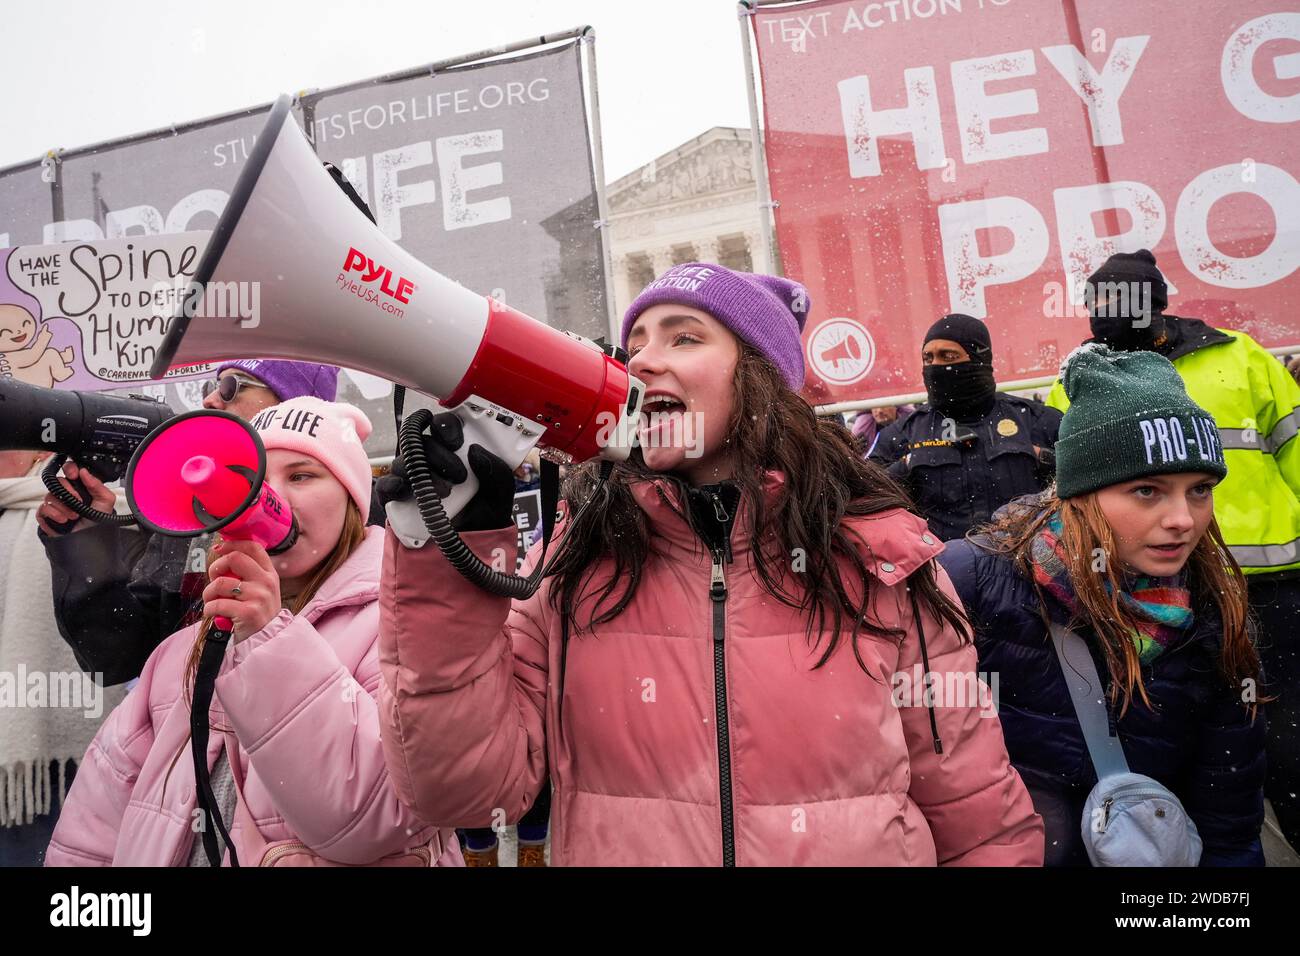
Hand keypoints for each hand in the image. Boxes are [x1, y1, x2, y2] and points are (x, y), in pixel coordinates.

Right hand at [35, 461, 115, 535]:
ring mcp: (55, 503)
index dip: (70, 469)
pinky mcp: (46, 514)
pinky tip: (63, 519)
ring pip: (50, 495)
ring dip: (64, 506)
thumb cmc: (97, 521)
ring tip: (74, 515)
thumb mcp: (105, 502)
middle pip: (58, 481)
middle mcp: (66, 493)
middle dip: (68, 490)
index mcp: (80, 487)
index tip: (74, 475)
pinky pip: (43, 508)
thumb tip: (84, 472)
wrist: (89, 540)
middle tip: (78, 500)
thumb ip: (97, 485)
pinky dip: (54, 514)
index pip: (70, 470)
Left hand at [202, 538, 281, 642]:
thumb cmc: (258, 614)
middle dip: (217, 567)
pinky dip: (209, 609)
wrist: (267, 641)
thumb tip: (224, 555)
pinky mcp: (248, 613)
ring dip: (208, 593)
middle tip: (214, 580)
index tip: (219, 549)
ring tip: (212, 601)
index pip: (253, 547)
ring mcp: (259, 597)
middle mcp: (267, 582)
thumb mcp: (261, 590)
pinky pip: (217, 604)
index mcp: (270, 574)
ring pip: (220, 583)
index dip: (233, 544)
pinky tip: (214, 614)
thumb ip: (248, 574)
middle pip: (235, 558)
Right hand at [375, 411, 514, 532]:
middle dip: (439, 455)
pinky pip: (384, 486)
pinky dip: (390, 485)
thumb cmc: (485, 513)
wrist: (473, 543)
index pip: (442, 425)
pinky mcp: (397, 499)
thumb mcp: (500, 492)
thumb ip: (496, 470)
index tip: (457, 441)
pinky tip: (403, 487)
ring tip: (444, 492)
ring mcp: (411, 479)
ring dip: (422, 474)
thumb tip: (476, 450)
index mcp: (453, 450)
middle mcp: (430, 461)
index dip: (446, 427)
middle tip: (459, 475)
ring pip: (402, 462)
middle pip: (421, 441)